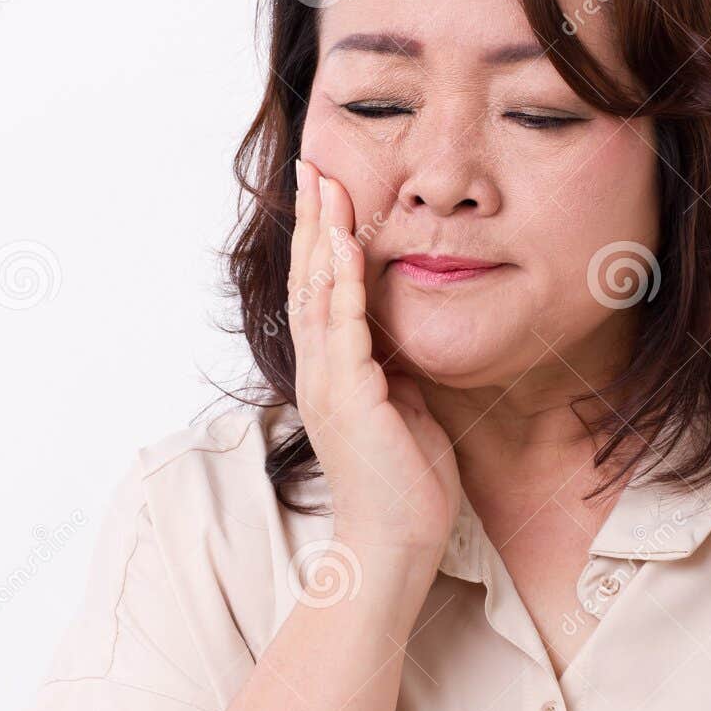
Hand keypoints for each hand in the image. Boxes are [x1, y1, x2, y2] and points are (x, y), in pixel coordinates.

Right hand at [287, 157, 461, 560]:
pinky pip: (343, 328)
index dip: (320, 239)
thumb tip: (402, 339)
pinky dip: (343, 283)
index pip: (318, 292)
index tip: (326, 192)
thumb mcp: (402, 409)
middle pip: (306, 280)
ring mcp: (328, 384)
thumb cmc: (403, 485)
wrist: (395, 543)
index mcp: (331, 374)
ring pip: (316, 293)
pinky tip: (346, 245)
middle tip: (313, 166)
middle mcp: (318, 373)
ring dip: (322, 235)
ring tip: (325, 185)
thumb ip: (393, 370)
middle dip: (312, 220)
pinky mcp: (350, 398)